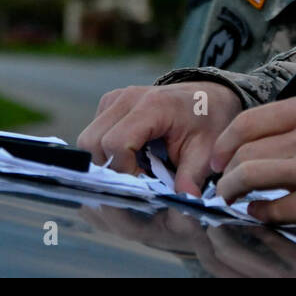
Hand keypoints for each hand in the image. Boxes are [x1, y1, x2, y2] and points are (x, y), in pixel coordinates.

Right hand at [76, 81, 242, 195]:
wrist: (206, 96)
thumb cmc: (207, 121)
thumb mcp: (206, 150)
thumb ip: (192, 175)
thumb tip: (185, 199)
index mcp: (153, 105)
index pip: (117, 143)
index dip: (125, 171)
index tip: (146, 185)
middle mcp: (127, 97)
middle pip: (93, 142)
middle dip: (110, 169)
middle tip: (137, 181)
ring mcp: (115, 98)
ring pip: (87, 140)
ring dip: (105, 161)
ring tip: (134, 170)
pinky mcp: (109, 104)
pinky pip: (93, 134)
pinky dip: (105, 152)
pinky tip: (130, 158)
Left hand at [210, 94, 295, 229]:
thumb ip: (284, 125)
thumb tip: (234, 145)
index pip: (248, 122)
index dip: (222, 143)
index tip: (215, 159)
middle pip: (245, 153)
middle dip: (224, 172)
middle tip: (222, 183)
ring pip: (252, 177)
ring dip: (232, 190)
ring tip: (230, 196)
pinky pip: (275, 208)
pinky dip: (258, 211)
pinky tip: (257, 210)